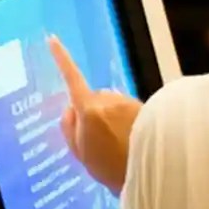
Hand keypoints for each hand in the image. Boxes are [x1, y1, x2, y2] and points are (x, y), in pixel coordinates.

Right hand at [50, 35, 142, 194]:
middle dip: (93, 114)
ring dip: (112, 119)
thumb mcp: (81, 154)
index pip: (72, 78)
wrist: (155, 169)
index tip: (53, 40)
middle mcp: (108, 99)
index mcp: (89, 109)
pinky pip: (127, 111)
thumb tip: (69, 108)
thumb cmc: (113, 167)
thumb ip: (70, 128)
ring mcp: (127, 101)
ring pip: (111, 106)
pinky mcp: (143, 106)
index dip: (62, 59)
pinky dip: (126, 122)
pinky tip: (132, 142)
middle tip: (99, 144)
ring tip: (119, 148)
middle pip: (93, 101)